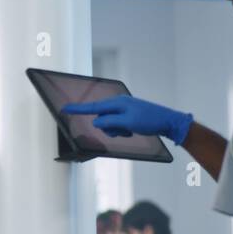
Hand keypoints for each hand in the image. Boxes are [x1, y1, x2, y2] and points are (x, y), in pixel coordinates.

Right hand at [62, 96, 193, 145]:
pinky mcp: (127, 115)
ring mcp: (123, 109)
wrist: (167, 121)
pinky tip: (132, 130)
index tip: (65, 109)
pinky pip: (117, 125)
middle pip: (101, 118)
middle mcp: (118, 104)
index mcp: (117, 102)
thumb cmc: (149, 120)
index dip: (78, 109)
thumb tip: (96, 122)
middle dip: (108, 127)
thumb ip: (109, 122)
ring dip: (116, 130)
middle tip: (124, 131)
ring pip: (109, 123)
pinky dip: (122, 130)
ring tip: (129, 131)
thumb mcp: (127, 123)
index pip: (93, 107)